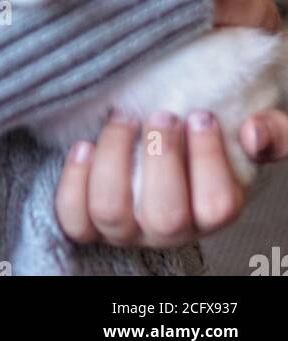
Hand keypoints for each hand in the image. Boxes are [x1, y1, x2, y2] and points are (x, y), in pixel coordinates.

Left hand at [55, 106, 287, 247]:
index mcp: (213, 209)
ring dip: (114, 159)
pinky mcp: (89, 218)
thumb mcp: (253, 121)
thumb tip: (253, 132)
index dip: (207, 160)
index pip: (218, 207)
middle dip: (161, 159)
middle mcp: (170, 227)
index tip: (201, 114)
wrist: (164, 127)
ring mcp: (127, 227)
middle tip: (163, 115)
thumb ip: (275, 128)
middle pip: (165, 216)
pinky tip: (85, 144)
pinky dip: (74, 181)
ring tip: (123, 117)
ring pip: (111, 214)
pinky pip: (72, 217)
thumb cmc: (208, 121)